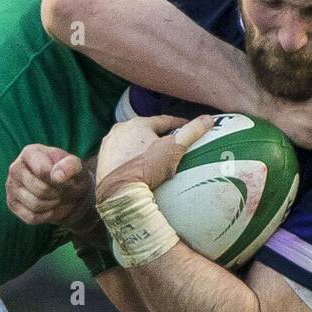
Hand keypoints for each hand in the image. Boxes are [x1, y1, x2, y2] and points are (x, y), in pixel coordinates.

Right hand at [6, 145, 91, 225]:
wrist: (67, 191)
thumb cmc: (69, 175)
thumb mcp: (77, 167)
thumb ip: (70, 166)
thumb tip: (57, 177)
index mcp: (30, 153)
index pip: (43, 172)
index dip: (61, 182)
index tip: (70, 180)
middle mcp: (16, 168)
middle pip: (41, 190)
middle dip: (59, 194)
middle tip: (66, 191)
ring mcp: (11, 187)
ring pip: (36, 205)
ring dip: (55, 205)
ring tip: (60, 199)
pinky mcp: (12, 204)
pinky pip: (31, 217)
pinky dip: (47, 216)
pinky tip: (53, 208)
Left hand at [95, 114, 215, 201]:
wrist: (120, 192)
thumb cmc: (147, 168)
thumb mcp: (173, 150)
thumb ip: (192, 132)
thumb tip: (210, 118)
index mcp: (138, 123)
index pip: (163, 121)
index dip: (178, 124)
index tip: (188, 127)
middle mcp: (120, 129)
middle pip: (145, 130)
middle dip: (158, 136)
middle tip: (171, 144)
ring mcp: (108, 145)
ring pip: (131, 142)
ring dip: (141, 147)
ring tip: (153, 157)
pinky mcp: (102, 160)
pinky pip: (120, 156)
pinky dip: (129, 158)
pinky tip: (136, 167)